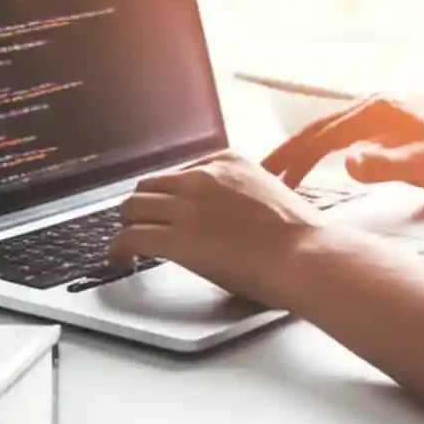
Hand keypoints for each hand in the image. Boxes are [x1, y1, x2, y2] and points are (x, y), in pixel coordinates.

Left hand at [109, 151, 326, 305]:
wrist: (305, 255)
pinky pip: (130, 237)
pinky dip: (118, 250)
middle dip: (144, 208)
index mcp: (227, 161)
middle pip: (149, 185)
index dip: (170, 197)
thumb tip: (228, 218)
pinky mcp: (178, 239)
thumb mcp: (269, 195)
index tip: (170, 212)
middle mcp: (202, 177)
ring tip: (130, 247)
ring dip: (128, 226)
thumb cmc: (300, 237)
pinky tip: (121, 262)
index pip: (180, 173)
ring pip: (132, 208)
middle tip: (145, 228)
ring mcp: (187, 207)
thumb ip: (241, 196)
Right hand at [262, 95, 423, 188]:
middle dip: (288, 154)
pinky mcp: (385, 130)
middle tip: (259, 175)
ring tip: (279, 178)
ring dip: (303, 157)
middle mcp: (373, 107)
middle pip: (318, 131)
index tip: (269, 173)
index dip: (292, 155)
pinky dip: (322, 158)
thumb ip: (384, 165)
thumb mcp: (422, 165)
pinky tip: (313, 174)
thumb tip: (347, 163)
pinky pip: (343, 143)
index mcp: (375, 109)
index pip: (322, 134)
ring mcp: (379, 118)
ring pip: (328, 137)